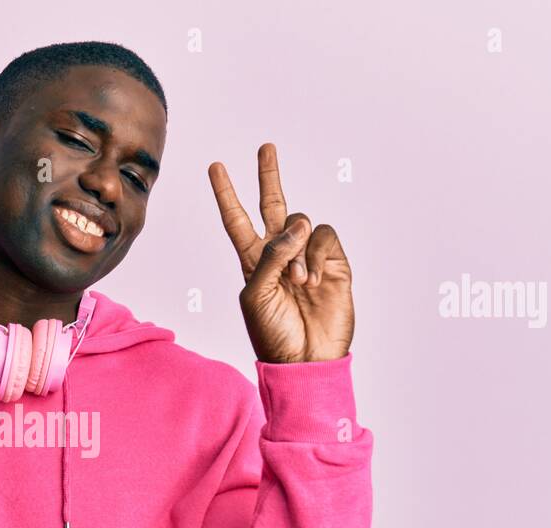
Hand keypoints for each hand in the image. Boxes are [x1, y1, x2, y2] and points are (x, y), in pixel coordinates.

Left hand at [209, 143, 354, 363]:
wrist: (306, 359)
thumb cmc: (273, 334)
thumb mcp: (256, 295)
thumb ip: (270, 256)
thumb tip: (297, 225)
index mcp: (252, 262)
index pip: (237, 220)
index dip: (227, 194)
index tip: (216, 167)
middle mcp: (280, 254)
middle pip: (273, 205)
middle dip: (269, 176)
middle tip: (265, 147)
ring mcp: (308, 257)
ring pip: (301, 223)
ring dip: (297, 248)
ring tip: (298, 282)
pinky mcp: (334, 264)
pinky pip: (325, 238)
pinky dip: (317, 254)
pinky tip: (313, 279)